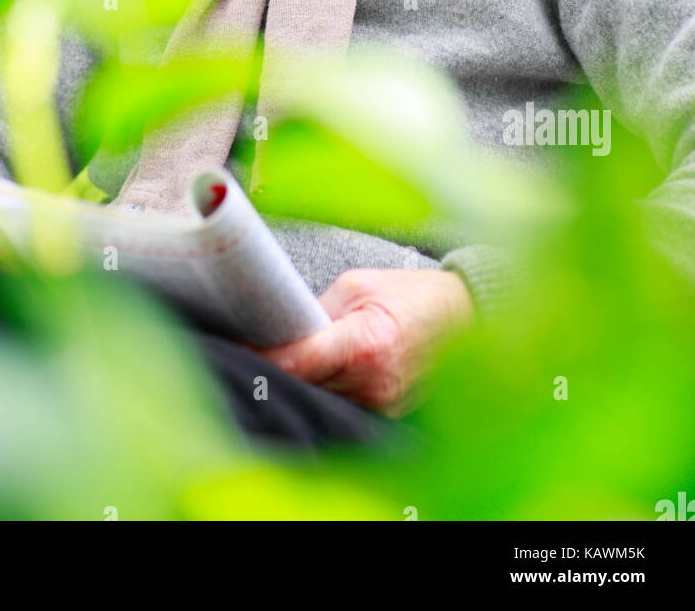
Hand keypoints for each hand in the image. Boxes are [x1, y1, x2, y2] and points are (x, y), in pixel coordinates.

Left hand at [257, 267, 474, 416]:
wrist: (464, 315)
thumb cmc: (410, 294)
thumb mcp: (357, 286)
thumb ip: (317, 312)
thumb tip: (280, 330)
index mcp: (366, 343)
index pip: (298, 361)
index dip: (261, 358)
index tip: (235, 348)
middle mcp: (374, 383)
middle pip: (304, 384)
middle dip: (276, 368)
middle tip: (247, 348)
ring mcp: (382, 404)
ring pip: (320, 398)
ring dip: (301, 381)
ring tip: (286, 356)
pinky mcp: (386, 414)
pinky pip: (342, 403)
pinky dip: (325, 389)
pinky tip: (318, 371)